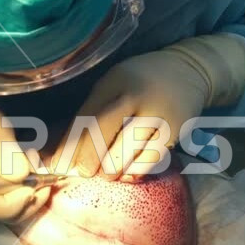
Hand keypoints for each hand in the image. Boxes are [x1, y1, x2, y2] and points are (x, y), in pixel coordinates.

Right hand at [0, 89, 49, 221]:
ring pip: (5, 212)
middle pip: (2, 214)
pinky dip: (19, 193)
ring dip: (27, 196)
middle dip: (29, 199)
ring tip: (38, 173)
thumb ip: (5, 151)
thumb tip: (20, 176)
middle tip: (48, 180)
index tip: (39, 184)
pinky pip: (1, 204)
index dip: (20, 199)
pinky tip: (27, 174)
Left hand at [54, 35, 244, 180]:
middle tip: (84, 172)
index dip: (69, 145)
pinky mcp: (176, 130)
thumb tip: (65, 151)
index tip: (57, 164)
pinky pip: (149, 160)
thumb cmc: (140, 83)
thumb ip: (92, 112)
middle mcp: (135, 95)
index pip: (85, 117)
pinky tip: (126, 173)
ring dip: (111, 169)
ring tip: (107, 171)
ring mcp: (157, 113)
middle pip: (101, 133)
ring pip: (125, 152)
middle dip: (87, 159)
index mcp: (113, 81)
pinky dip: (134, 172)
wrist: (187, 71)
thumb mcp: (114, 84)